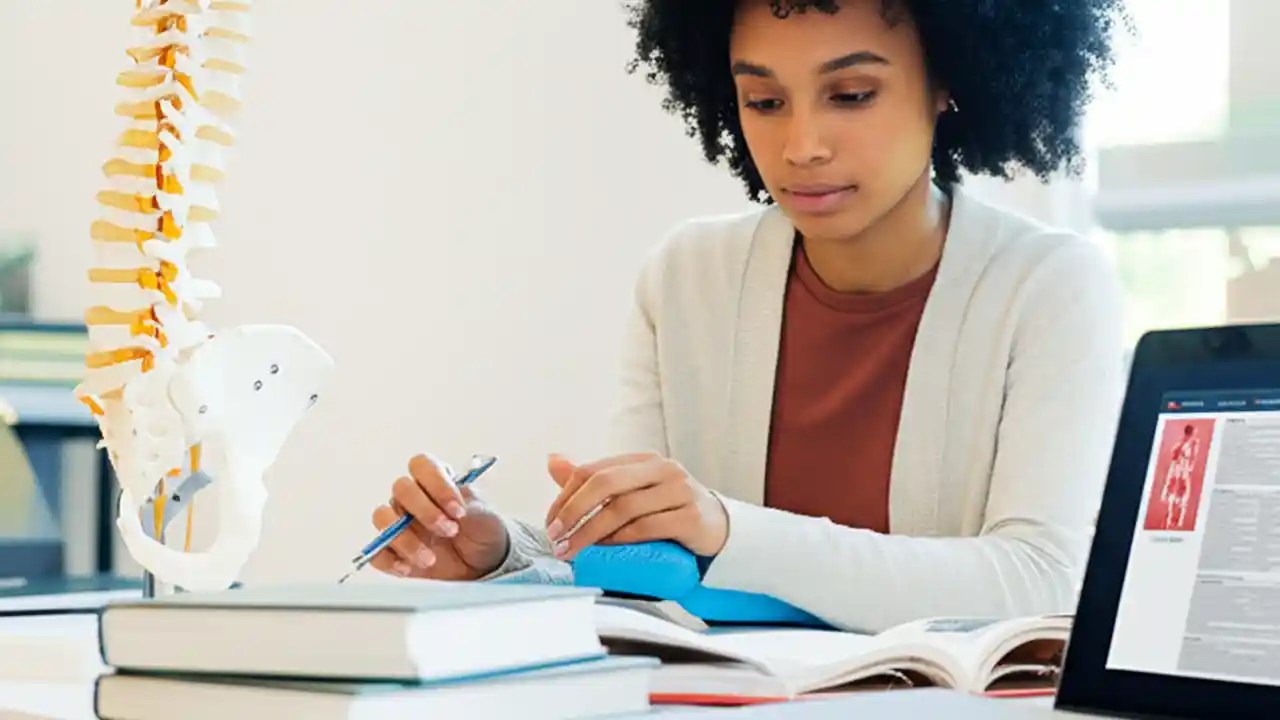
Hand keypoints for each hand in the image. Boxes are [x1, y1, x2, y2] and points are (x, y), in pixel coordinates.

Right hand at [368, 453, 509, 579]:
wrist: (484, 564)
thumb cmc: (483, 531)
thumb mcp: (486, 517)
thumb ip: (471, 507)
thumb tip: (455, 508)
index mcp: (436, 482)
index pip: (422, 466)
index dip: (436, 484)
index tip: (457, 509)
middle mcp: (414, 499)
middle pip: (401, 489)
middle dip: (425, 511)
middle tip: (449, 531)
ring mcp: (401, 524)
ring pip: (383, 518)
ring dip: (404, 538)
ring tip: (430, 558)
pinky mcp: (394, 551)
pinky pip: (377, 551)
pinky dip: (388, 559)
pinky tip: (407, 568)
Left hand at [542, 452, 727, 560]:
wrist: (718, 529)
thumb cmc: (668, 510)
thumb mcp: (632, 491)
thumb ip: (593, 480)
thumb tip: (553, 461)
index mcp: (643, 459)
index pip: (593, 470)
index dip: (565, 496)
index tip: (550, 523)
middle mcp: (662, 469)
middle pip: (606, 483)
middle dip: (573, 511)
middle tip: (556, 537)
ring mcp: (679, 491)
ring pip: (624, 507)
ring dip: (591, 531)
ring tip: (573, 550)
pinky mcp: (690, 517)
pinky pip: (647, 527)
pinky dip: (620, 539)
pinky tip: (605, 549)